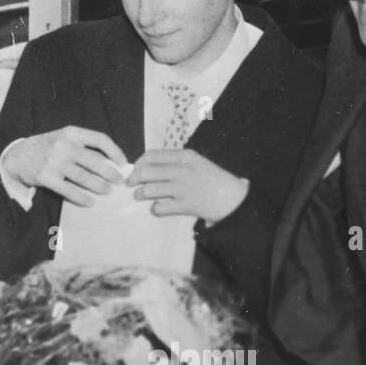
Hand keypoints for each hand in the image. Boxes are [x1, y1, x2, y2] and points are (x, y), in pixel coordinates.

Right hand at [3, 126, 127, 206]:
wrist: (17, 155)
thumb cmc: (46, 147)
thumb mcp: (63, 138)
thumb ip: (82, 146)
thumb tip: (111, 162)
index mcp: (71, 132)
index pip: (100, 139)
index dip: (115, 151)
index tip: (123, 162)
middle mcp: (63, 145)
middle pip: (95, 161)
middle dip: (110, 172)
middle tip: (118, 181)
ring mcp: (54, 161)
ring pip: (84, 177)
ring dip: (99, 186)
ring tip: (107, 191)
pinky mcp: (46, 177)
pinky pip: (69, 190)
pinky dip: (82, 197)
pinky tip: (90, 202)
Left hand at [126, 149, 248, 223]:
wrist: (235, 199)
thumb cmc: (213, 179)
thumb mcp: (196, 162)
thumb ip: (174, 162)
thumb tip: (146, 166)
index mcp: (185, 156)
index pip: (152, 155)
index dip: (139, 163)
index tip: (135, 170)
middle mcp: (183, 170)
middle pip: (147, 172)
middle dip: (134, 178)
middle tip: (130, 184)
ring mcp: (184, 188)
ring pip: (150, 190)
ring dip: (140, 194)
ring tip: (139, 196)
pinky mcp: (186, 206)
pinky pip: (160, 207)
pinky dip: (155, 209)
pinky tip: (156, 208)